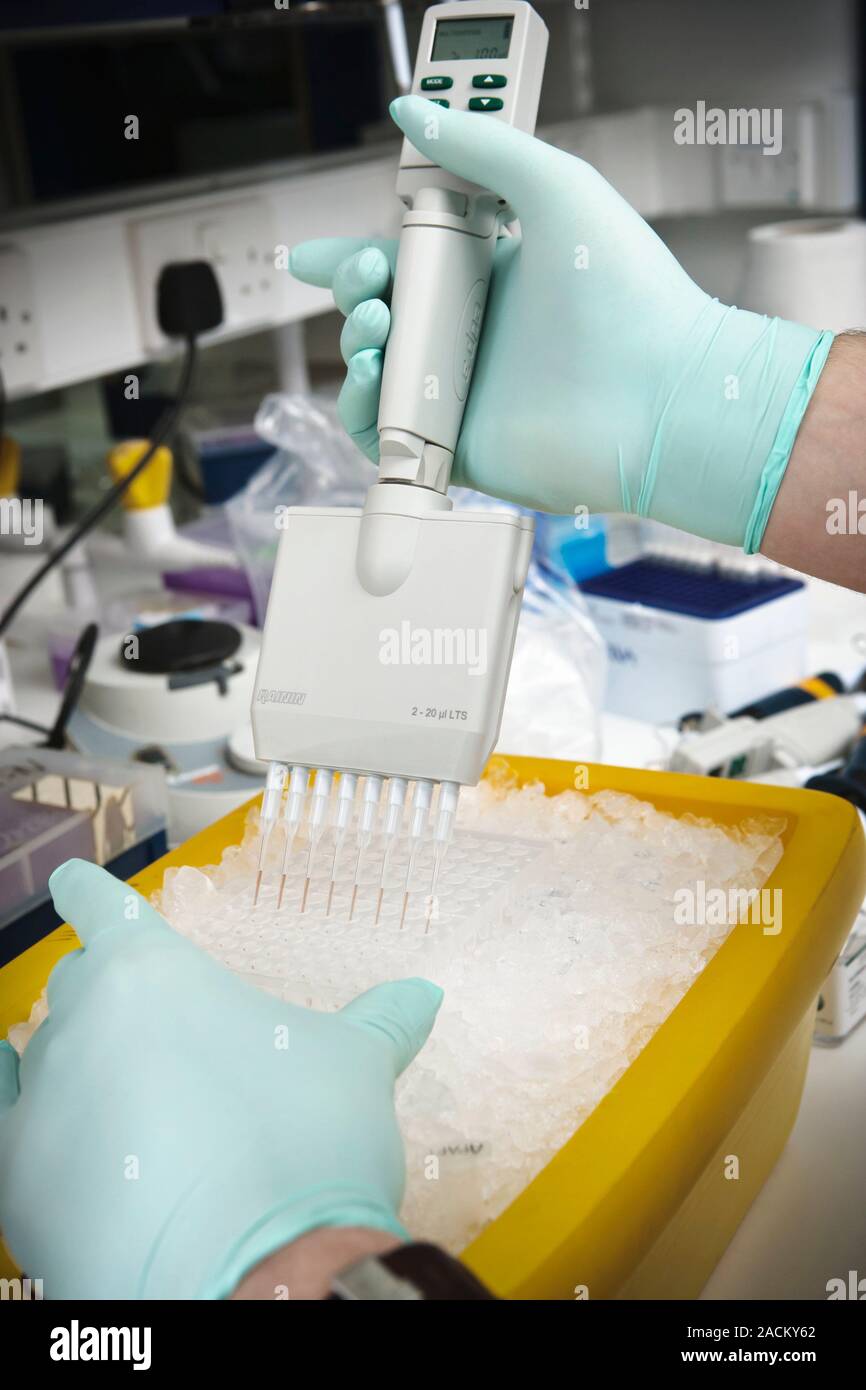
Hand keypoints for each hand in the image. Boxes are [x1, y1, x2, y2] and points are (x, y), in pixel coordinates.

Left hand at [0, 860, 441, 1298]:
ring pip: (49, 1055)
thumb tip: (424, 994)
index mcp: (154, 971)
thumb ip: (382, 1021)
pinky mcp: (20, 1174)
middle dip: (110, 994)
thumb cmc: (305, 1144)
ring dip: (83, 1061)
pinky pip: (4, 1112)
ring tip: (132, 1095)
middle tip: (158, 1027)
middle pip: (83, 986)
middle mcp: (83, 1020)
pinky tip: (25, 1093)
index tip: (73, 881)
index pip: (103, 908)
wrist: (252, 1276)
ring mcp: (44, 1097)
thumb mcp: (356, 1066)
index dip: (90, 892)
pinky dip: (16, 1099)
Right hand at [290, 96, 831, 552]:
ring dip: (356, 340)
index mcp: (494, 275)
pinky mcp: (459, 447)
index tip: (313, 255)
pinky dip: (364, 408)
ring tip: (378, 322)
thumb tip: (414, 111)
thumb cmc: (626, 293)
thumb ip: (480, 146)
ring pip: (377, 371)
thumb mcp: (554, 185)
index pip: (407, 261)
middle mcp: (477, 334)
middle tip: (367, 272)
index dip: (352, 259)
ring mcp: (466, 393)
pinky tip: (377, 376)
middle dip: (353, 289)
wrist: (659, 395)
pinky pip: (386, 432)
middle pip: (382, 312)